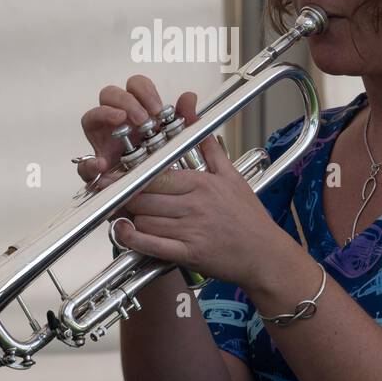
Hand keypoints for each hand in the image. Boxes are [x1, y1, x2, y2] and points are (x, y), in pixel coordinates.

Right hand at [77, 75, 198, 192]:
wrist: (162, 209)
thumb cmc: (168, 174)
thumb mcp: (182, 147)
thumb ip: (185, 121)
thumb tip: (189, 97)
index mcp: (140, 117)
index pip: (133, 88)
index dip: (143, 90)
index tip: (157, 108)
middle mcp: (118, 126)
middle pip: (109, 95)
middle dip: (125, 100)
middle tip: (142, 118)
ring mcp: (104, 146)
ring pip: (91, 118)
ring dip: (105, 114)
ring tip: (121, 123)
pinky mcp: (96, 173)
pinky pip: (84, 164)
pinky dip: (90, 163)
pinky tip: (102, 164)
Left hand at [111, 133, 300, 288]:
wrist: (265, 254)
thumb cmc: (249, 217)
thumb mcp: (233, 177)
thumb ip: (211, 151)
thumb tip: (200, 126)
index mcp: (201, 184)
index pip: (155, 176)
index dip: (132, 177)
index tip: (119, 176)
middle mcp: (193, 205)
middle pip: (144, 197)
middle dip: (126, 197)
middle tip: (116, 196)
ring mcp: (190, 230)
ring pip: (144, 219)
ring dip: (130, 218)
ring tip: (122, 214)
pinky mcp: (188, 254)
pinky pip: (152, 245)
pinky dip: (132, 239)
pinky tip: (123, 232)